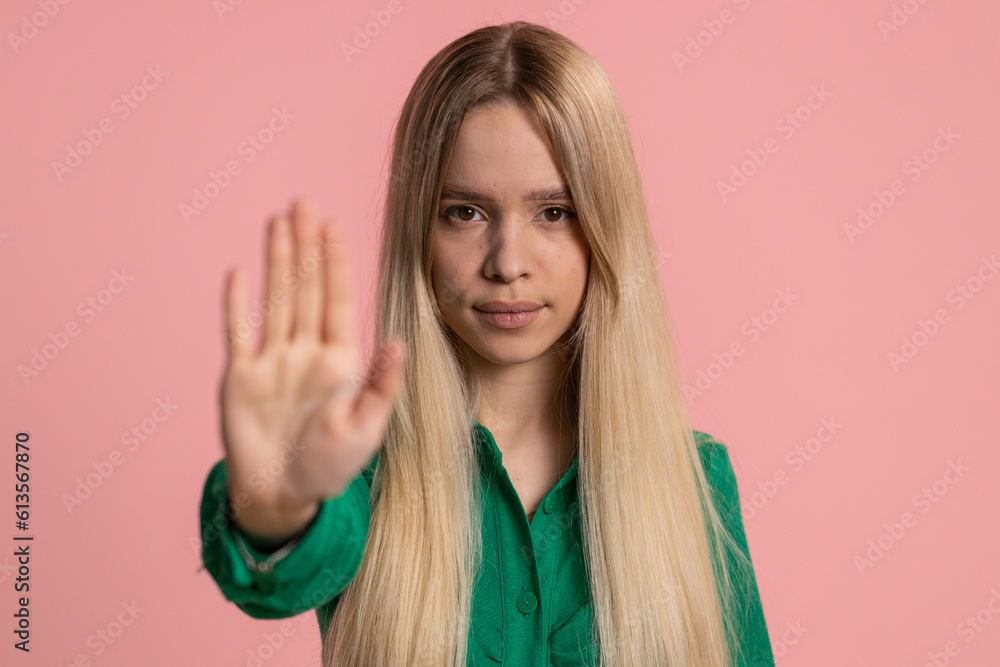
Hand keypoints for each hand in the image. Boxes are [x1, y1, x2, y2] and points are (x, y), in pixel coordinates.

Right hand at [218, 198, 404, 541]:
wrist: (283, 495)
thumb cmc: (330, 467)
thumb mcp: (365, 429)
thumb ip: (380, 385)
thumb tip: (396, 344)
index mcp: (339, 361)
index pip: (336, 299)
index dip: (334, 261)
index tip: (333, 225)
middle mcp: (305, 352)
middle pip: (305, 287)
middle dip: (305, 245)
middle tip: (304, 202)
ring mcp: (272, 361)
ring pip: (276, 299)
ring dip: (277, 260)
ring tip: (278, 221)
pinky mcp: (241, 377)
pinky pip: (239, 333)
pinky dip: (238, 304)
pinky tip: (240, 272)